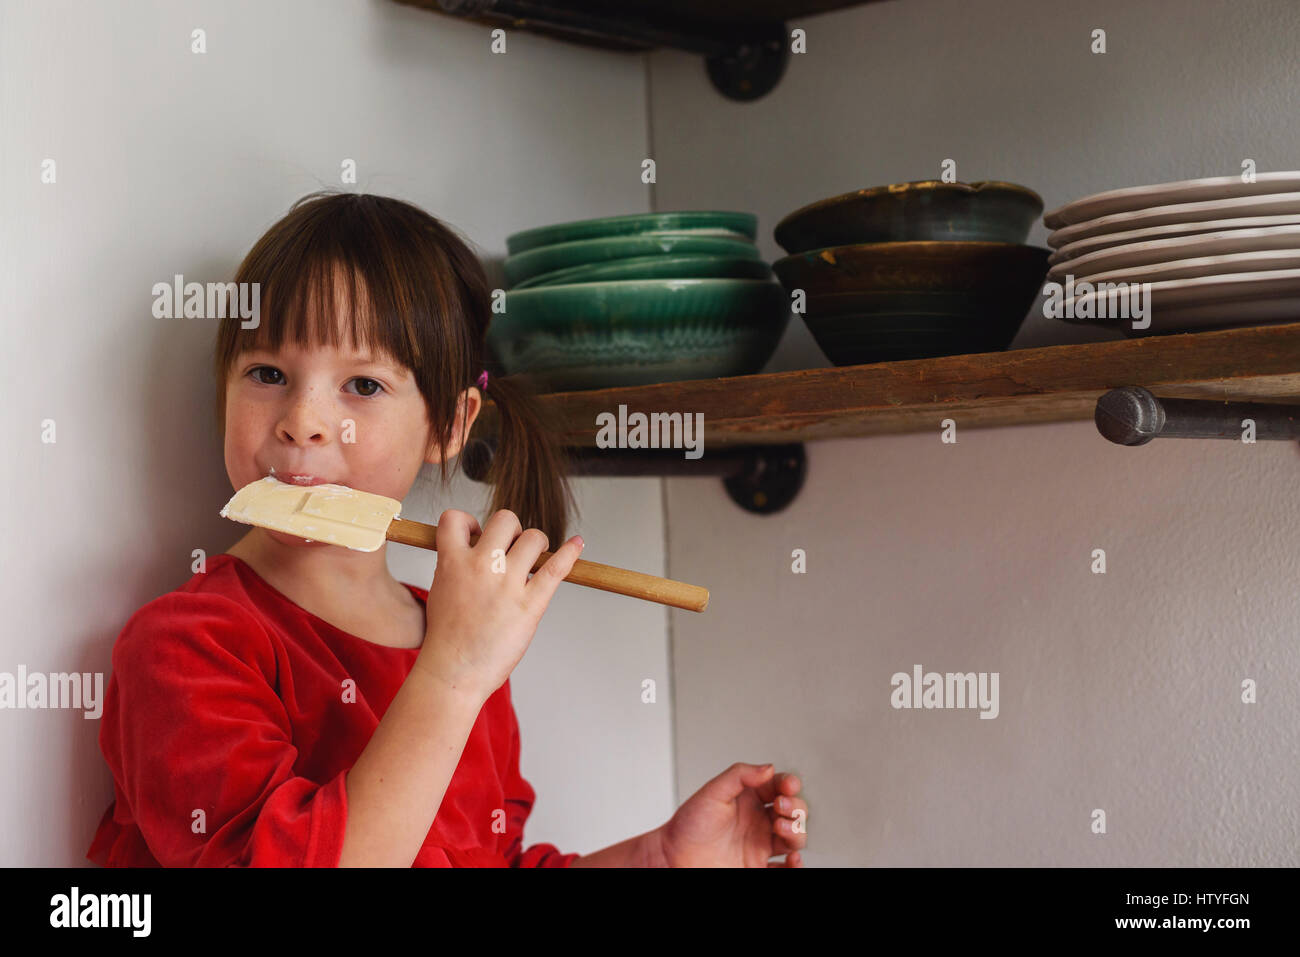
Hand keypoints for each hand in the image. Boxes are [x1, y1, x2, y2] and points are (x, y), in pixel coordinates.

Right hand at [415, 509, 583, 700]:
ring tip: (532, 560)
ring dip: (535, 544)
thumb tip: (478, 548)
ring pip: (533, 538)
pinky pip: (555, 568)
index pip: (455, 518)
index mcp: (452, 563)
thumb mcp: (441, 591)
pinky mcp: (530, 604)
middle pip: (505, 519)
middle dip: (511, 531)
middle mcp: (481, 566)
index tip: (478, 537)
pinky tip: (577, 545)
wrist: (454, 672)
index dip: (470, 522)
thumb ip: (457, 566)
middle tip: (510, 551)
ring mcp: (507, 584)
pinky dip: (570, 553)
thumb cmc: (447, 638)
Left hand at [655, 763, 806, 866]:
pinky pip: (786, 868)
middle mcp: (757, 821)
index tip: (786, 786)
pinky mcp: (757, 867)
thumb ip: (740, 775)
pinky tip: (792, 858)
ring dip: (797, 831)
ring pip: (794, 837)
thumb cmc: (687, 826)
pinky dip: (796, 865)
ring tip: (780, 828)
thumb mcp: (712, 792)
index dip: (788, 784)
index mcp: (748, 798)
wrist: (673, 858)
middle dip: (795, 806)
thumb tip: (768, 768)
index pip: (778, 786)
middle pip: (792, 811)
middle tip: (780, 806)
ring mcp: (759, 844)